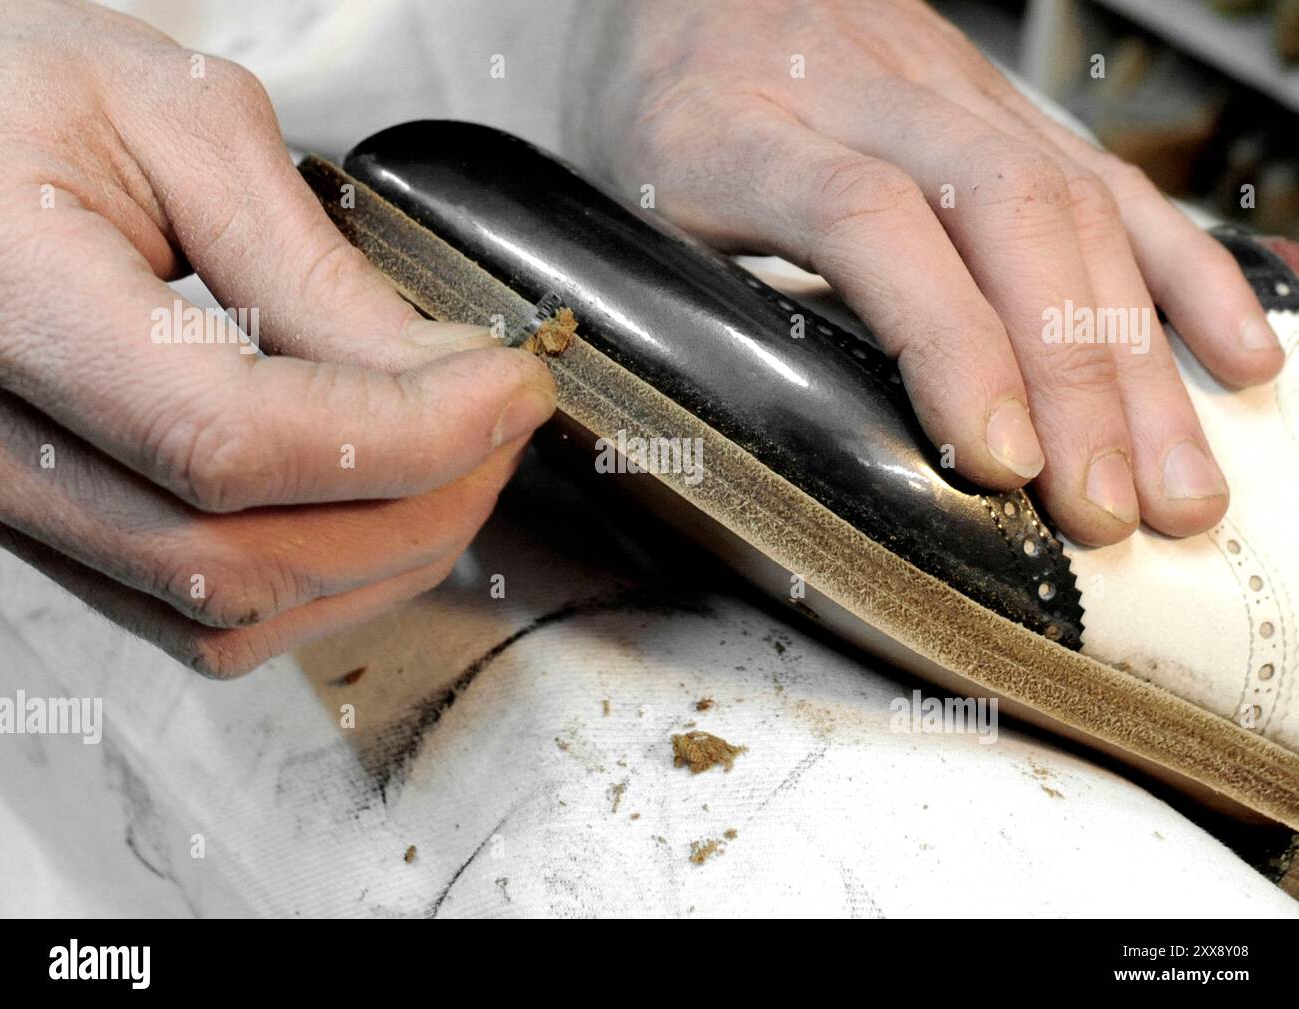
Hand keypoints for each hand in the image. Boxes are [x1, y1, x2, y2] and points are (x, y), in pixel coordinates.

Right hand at [0, 0, 554, 675]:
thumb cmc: (18, 96)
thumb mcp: (178, 127)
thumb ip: (314, 267)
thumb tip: (444, 380)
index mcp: (6, 302)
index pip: (228, 437)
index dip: (406, 435)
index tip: (509, 389)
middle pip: (240, 560)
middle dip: (421, 505)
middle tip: (501, 422)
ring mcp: (16, 506)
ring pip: (228, 617)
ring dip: (383, 559)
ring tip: (458, 461)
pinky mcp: (57, 534)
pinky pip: (202, 620)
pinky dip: (323, 583)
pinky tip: (381, 506)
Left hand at [566, 0, 1284, 544]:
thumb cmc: (657, 117)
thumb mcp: (638, 215)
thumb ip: (708, 303)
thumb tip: (788, 436)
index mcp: (738, 128)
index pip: (867, 218)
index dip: (948, 338)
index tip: (998, 454)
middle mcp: (856, 92)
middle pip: (1001, 213)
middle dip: (1073, 378)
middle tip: (1104, 507)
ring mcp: (942, 90)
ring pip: (1070, 205)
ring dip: (1137, 359)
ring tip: (1175, 478)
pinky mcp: (998, 102)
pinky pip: (1106, 178)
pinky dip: (1178, 273)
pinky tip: (1228, 351)